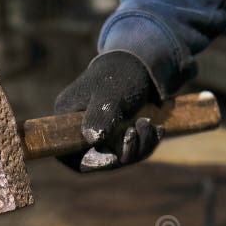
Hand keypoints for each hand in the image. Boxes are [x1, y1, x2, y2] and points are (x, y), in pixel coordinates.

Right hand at [54, 51, 164, 171]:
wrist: (140, 62)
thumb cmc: (120, 75)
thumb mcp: (110, 94)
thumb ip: (100, 115)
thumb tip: (92, 139)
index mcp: (67, 116)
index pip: (68, 153)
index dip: (90, 162)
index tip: (114, 158)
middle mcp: (80, 128)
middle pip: (96, 158)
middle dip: (123, 152)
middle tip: (137, 130)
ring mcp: (100, 134)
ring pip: (118, 157)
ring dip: (139, 146)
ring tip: (149, 123)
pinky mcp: (116, 135)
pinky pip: (130, 151)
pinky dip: (146, 144)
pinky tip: (158, 129)